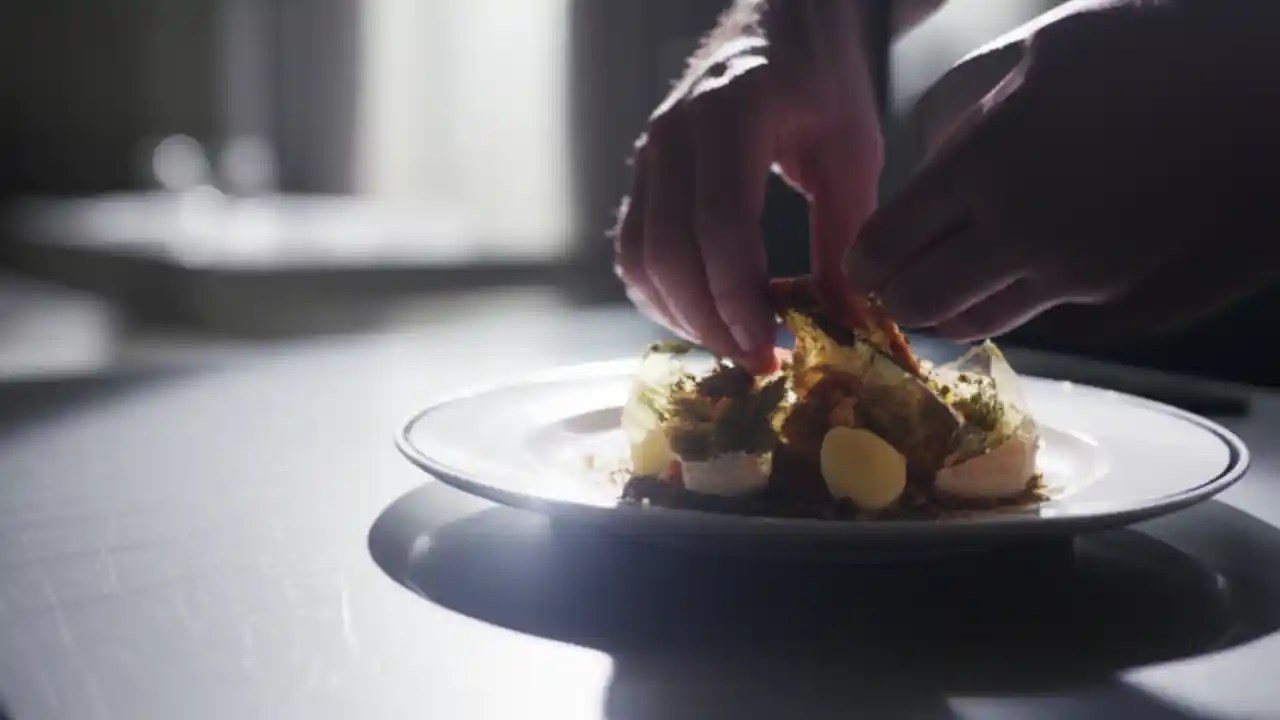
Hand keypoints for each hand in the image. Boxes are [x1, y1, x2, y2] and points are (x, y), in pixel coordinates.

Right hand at [612, 0, 883, 372]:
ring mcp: (649, 154)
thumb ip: (846, 233)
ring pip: (639, 259)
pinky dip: (663, 294)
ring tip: (734, 343)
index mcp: (732, 117)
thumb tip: (845, 322)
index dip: (739, 301)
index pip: (720, 229)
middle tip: (759, 362)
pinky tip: (707, 314)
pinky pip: (633, 249)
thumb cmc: (820, 80)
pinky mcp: (642, 174)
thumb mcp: (851, 149)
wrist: (775, 23)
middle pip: (668, 254)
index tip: (772, 351)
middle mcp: (674, 136)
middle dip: (710, 323)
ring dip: (682, 316)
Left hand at [847, 0, 1279, 343]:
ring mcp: (1081, 279)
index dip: (864, 258)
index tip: (863, 259)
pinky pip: (1048, 319)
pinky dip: (1022, 304)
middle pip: (919, 301)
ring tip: (961, 275)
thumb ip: (974, 109)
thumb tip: (936, 158)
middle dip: (898, 293)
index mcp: (991, 162)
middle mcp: (1025, 235)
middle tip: (897, 278)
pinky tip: (1035, 269)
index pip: (886, 242)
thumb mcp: (1052, 49)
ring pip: (981, 323)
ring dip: (956, 306)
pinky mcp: (1131, 305)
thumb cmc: (1174, 48)